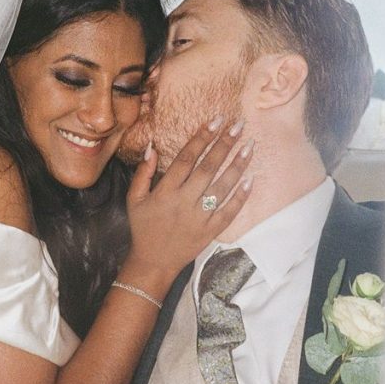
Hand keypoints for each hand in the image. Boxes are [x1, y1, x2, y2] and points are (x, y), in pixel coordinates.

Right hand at [123, 118, 252, 284]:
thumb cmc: (143, 228)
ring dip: (237, 166)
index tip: (216, 120)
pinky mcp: (210, 231)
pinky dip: (240, 197)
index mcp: (165, 192)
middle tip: (239, 125)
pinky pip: (229, 212)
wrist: (154, 262)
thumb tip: (152, 147)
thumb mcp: (134, 200)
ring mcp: (199, 218)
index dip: (201, 138)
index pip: (186, 159)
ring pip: (221, 188)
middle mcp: (184, 202)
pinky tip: (250, 179)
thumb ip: (142, 173)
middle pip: (207, 168)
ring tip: (249, 146)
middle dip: (224, 145)